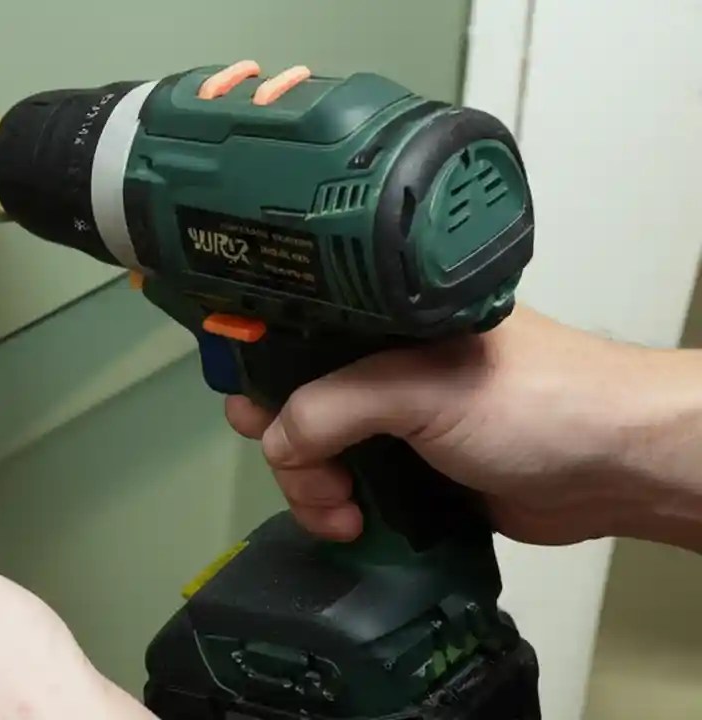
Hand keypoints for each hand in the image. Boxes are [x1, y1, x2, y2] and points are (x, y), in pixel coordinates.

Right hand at [225, 306, 701, 549]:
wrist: (614, 470)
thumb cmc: (534, 403)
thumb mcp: (421, 387)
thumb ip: (332, 407)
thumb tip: (273, 442)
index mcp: (381, 321)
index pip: (290, 330)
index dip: (255, 365)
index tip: (246, 407)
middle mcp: (381, 365)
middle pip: (291, 399)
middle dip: (282, 441)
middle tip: (303, 469)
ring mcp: (394, 421)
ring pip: (312, 451)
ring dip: (310, 488)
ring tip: (342, 514)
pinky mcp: (408, 472)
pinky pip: (345, 488)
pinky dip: (334, 509)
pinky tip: (349, 526)